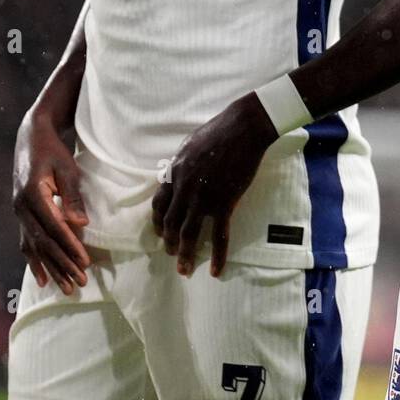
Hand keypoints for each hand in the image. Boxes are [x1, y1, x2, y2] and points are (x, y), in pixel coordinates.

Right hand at [12, 113, 89, 293]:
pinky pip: (26, 243)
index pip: (54, 228)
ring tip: (66, 288)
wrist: (31, 138)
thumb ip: (73, 196)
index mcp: (33, 195)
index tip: (85, 263)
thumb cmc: (54, 151)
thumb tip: (80, 224)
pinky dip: (35, 262)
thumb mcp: (67, 168)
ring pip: (34, 247)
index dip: (70, 247)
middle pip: (44, 243)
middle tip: (80, 283)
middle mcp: (21, 208)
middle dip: (63, 265)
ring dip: (51, 269)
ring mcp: (18, 213)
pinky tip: (43, 279)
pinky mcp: (21, 215)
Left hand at [152, 93, 276, 277]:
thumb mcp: (188, 146)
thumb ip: (180, 165)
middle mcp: (184, 189)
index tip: (160, 233)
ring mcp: (204, 198)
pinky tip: (216, 270)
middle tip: (172, 255)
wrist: (242, 129)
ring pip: (189, 234)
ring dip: (185, 255)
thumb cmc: (217, 131)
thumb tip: (176, 174)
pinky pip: (220, 236)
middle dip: (169, 244)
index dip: (157, 223)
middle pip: (170, 224)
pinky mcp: (225, 203)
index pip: (158, 206)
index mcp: (174, 174)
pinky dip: (218, 256)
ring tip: (185, 270)